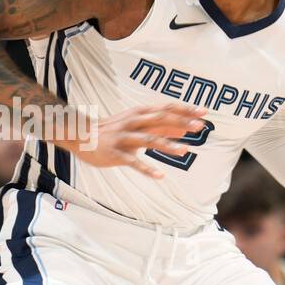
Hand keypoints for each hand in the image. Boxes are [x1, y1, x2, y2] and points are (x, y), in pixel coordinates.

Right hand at [63, 103, 206, 178]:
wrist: (80, 136)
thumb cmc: (113, 130)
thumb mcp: (137, 124)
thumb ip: (159, 128)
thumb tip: (184, 130)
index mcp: (139, 114)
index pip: (166, 109)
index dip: (185, 110)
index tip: (204, 112)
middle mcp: (133, 122)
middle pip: (160, 120)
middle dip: (181, 122)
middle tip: (200, 128)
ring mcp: (124, 137)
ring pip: (148, 139)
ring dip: (167, 145)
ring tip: (185, 151)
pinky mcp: (115, 153)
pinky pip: (132, 162)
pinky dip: (146, 169)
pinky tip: (160, 175)